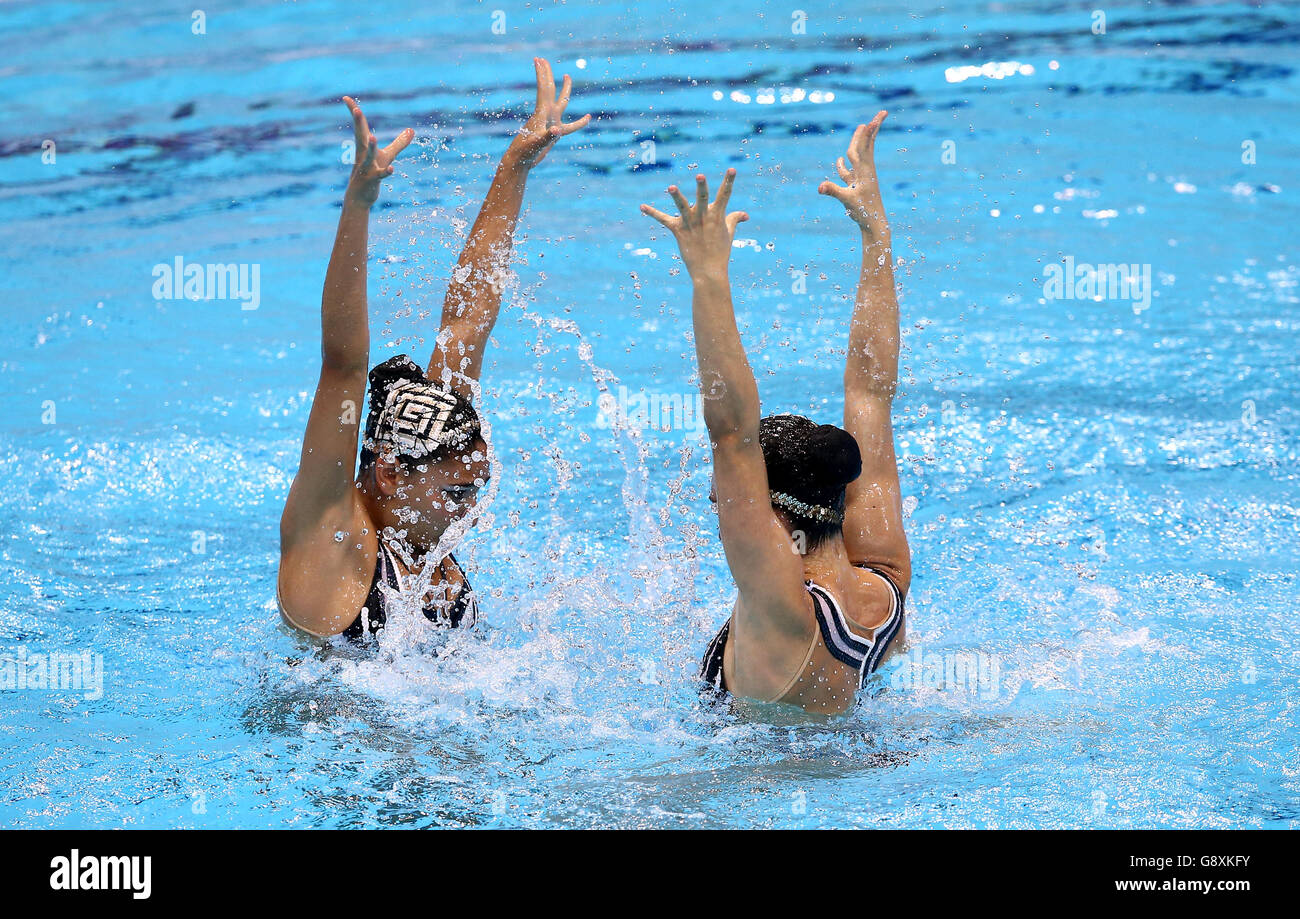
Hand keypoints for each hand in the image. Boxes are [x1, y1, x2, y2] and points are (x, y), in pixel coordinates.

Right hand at [343, 96, 413, 207]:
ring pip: (367, 156)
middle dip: (358, 123)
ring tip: (373, 137)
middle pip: (360, 136)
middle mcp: (363, 154)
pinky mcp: (372, 180)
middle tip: (355, 109)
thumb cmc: (372, 173)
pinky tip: (392, 170)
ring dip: (370, 147)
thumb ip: (400, 143)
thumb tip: (412, 130)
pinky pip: (379, 176)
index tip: (345, 97)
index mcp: (364, 146)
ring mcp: (366, 168)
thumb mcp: (388, 157)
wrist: (360, 197)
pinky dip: (385, 173)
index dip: (353, 111)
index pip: (359, 126)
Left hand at [508, 57, 590, 168]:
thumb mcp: (537, 144)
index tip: (539, 59)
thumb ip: (548, 137)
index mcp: (542, 113)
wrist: (520, 161)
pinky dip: (579, 123)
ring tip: (567, 76)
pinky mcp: (554, 133)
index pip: (544, 89)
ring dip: (564, 89)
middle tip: (543, 59)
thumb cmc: (526, 152)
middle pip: (549, 90)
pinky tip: (586, 119)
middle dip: (547, 75)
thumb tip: (557, 130)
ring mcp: (551, 123)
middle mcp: (547, 115)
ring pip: (560, 102)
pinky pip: (570, 126)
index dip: (542, 74)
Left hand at [641, 169, 748, 280]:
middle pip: (703, 198)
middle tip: (700, 176)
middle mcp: (704, 218)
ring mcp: (690, 224)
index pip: (725, 195)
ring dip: (677, 197)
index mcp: (717, 216)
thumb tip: (745, 214)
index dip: (729, 181)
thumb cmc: (720, 251)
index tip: (732, 169)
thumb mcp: (729, 233)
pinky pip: (663, 220)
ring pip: (682, 207)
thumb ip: (734, 219)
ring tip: (670, 187)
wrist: (709, 271)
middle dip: (702, 187)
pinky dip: (652, 213)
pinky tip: (642, 206)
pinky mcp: (678, 231)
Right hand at [819, 110, 890, 246]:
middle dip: (871, 130)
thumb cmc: (864, 212)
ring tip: (864, 127)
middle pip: (866, 145)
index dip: (868, 132)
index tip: (874, 119)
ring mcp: (860, 177)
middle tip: (881, 114)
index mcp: (864, 171)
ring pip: (859, 155)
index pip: (865, 147)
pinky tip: (839, 161)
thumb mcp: (847, 201)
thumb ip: (833, 191)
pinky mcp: (856, 185)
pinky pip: (848, 171)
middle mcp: (864, 171)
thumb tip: (819, 186)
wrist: (873, 224)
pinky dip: (843, 165)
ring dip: (860, 141)